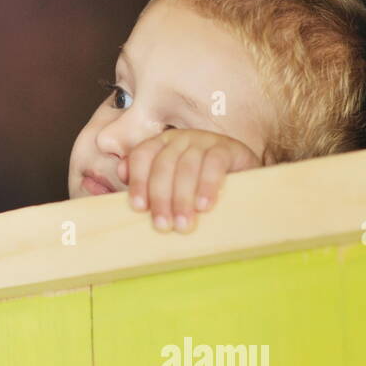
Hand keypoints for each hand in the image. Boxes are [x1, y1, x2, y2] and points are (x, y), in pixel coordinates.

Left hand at [119, 129, 261, 231]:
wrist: (244, 178)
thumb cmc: (199, 186)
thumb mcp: (173, 184)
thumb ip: (148, 183)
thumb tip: (122, 174)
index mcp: (161, 144)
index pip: (142, 156)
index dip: (138, 181)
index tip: (139, 208)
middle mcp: (180, 138)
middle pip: (163, 165)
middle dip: (161, 198)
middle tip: (163, 226)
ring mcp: (204, 140)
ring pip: (186, 166)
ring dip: (183, 198)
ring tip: (184, 224)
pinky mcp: (228, 148)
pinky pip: (214, 164)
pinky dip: (207, 185)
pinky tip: (204, 205)